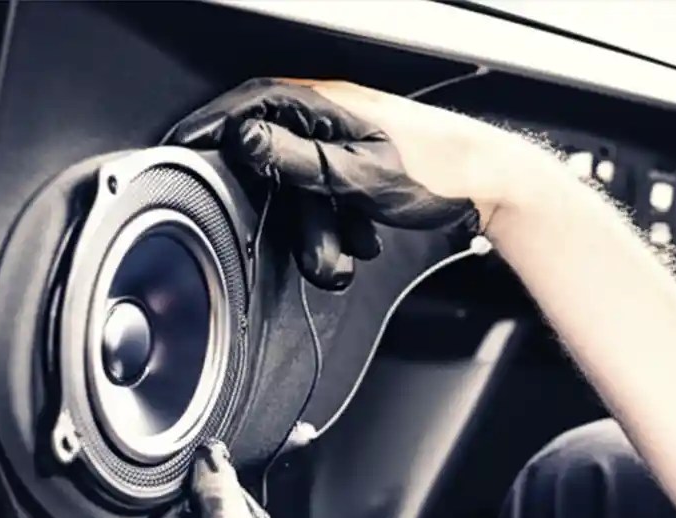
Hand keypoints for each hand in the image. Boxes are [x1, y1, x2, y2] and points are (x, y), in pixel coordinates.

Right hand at [168, 78, 503, 288]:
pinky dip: (338, 221)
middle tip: (268, 231)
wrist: (494, 183)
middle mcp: (334, 115)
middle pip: (276, 154)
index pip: (250, 104)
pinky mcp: (364, 163)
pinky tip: (359, 241)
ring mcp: (349, 139)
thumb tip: (243, 141)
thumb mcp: (357, 172)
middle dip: (278, 202)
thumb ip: (295, 160)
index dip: (211, 125)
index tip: (182, 145)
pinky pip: (330, 192)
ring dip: (316, 224)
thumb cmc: (440, 169)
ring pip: (306, 183)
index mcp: (327, 103)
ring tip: (338, 255)